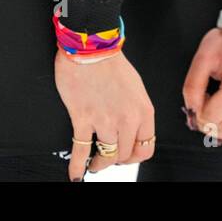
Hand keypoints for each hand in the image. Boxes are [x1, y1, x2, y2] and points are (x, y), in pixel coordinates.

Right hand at [53, 48, 155, 180]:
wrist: (91, 47)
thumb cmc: (111, 63)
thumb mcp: (135, 88)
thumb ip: (135, 110)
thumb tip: (130, 129)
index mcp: (143, 111)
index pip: (146, 148)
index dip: (135, 156)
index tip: (126, 156)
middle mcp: (127, 119)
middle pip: (125, 156)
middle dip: (116, 160)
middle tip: (108, 158)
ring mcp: (105, 121)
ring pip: (106, 157)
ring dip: (99, 163)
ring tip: (94, 163)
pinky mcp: (83, 119)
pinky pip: (80, 150)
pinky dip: (77, 165)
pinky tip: (75, 173)